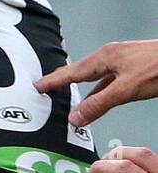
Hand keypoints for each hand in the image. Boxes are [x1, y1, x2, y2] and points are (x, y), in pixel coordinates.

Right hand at [36, 39, 157, 126]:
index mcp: (105, 57)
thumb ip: (100, 104)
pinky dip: (99, 89)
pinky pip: (108, 79)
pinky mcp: (134, 67)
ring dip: (83, 87)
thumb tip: (76, 117)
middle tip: (48, 87)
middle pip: (81, 71)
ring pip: (96, 76)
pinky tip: (101, 98)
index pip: (72, 72)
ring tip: (71, 96)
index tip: (39, 86)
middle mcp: (112, 56)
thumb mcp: (126, 89)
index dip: (54, 81)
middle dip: (64, 80)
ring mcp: (123, 61)